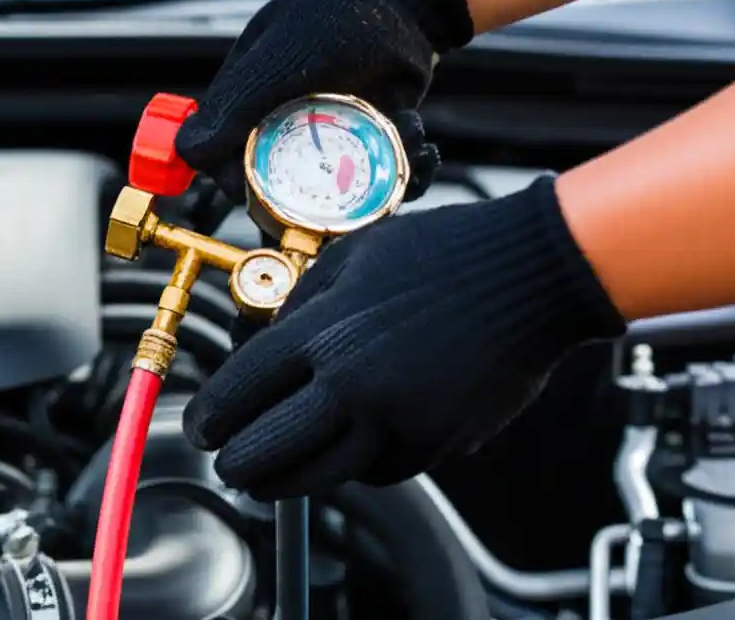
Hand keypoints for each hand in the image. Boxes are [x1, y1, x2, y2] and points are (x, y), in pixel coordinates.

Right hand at [175, 0, 471, 202]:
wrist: (409, 1)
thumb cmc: (337, 18)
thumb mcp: (279, 61)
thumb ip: (235, 106)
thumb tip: (187, 153)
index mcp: (251, 100)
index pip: (228, 156)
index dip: (238, 185)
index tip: (259, 200)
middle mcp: (288, 122)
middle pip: (287, 187)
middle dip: (318, 201)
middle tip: (344, 201)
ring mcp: (333, 133)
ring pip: (342, 190)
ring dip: (377, 184)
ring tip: (404, 152)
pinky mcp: (375, 139)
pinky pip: (386, 175)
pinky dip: (409, 170)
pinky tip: (422, 149)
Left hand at [182, 178, 624, 499]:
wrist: (534, 275)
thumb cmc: (443, 253)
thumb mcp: (352, 257)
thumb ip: (303, 305)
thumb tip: (267, 345)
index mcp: (326, 333)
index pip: (242, 390)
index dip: (210, 416)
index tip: (200, 427)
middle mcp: (357, 385)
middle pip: (270, 450)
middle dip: (237, 463)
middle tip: (226, 463)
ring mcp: (401, 421)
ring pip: (323, 475)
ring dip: (285, 481)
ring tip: (267, 478)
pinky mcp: (440, 443)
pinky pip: (380, 469)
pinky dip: (355, 466)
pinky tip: (342, 452)